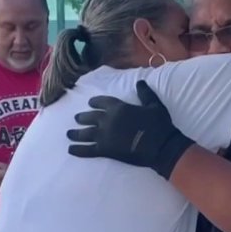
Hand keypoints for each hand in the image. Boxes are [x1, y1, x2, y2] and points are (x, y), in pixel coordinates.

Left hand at [67, 80, 193, 179]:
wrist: (161, 146)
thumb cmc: (160, 124)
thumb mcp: (154, 105)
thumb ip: (145, 93)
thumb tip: (140, 82)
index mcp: (119, 107)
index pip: (102, 102)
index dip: (95, 102)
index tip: (90, 103)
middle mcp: (108, 120)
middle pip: (90, 117)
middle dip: (82, 118)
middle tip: (77, 118)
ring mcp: (104, 135)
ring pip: (85, 133)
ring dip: (76, 133)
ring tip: (69, 133)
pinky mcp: (105, 150)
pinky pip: (87, 150)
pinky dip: (78, 150)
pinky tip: (70, 149)